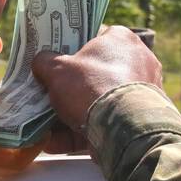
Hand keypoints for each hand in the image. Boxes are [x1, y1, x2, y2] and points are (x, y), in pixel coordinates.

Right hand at [31, 26, 163, 152]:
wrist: (122, 127)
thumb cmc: (91, 86)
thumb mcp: (57, 70)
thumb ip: (44, 62)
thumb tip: (40, 62)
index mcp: (122, 39)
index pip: (95, 37)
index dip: (71, 48)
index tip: (55, 59)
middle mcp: (137, 62)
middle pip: (95, 73)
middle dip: (69, 87)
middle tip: (48, 93)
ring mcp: (141, 93)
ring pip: (98, 102)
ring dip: (70, 115)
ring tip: (45, 126)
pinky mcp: (137, 120)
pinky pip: (104, 123)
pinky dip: (79, 133)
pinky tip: (52, 143)